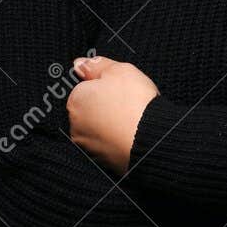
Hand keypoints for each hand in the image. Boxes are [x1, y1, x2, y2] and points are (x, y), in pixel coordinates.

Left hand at [66, 54, 158, 173]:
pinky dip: (117, 142)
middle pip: (89, 111)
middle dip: (105, 108)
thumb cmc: (134, 103)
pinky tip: (132, 137)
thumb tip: (79, 64)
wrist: (152, 141)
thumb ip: (97, 65)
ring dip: (111, 126)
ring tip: (133, 121)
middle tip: (128, 105)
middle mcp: (75, 126)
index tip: (120, 91)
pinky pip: (108, 147)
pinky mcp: (102, 163)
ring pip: (98, 130)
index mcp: (75, 101)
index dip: (104, 88)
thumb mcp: (119, 71)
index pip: (84, 90)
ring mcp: (88, 147)